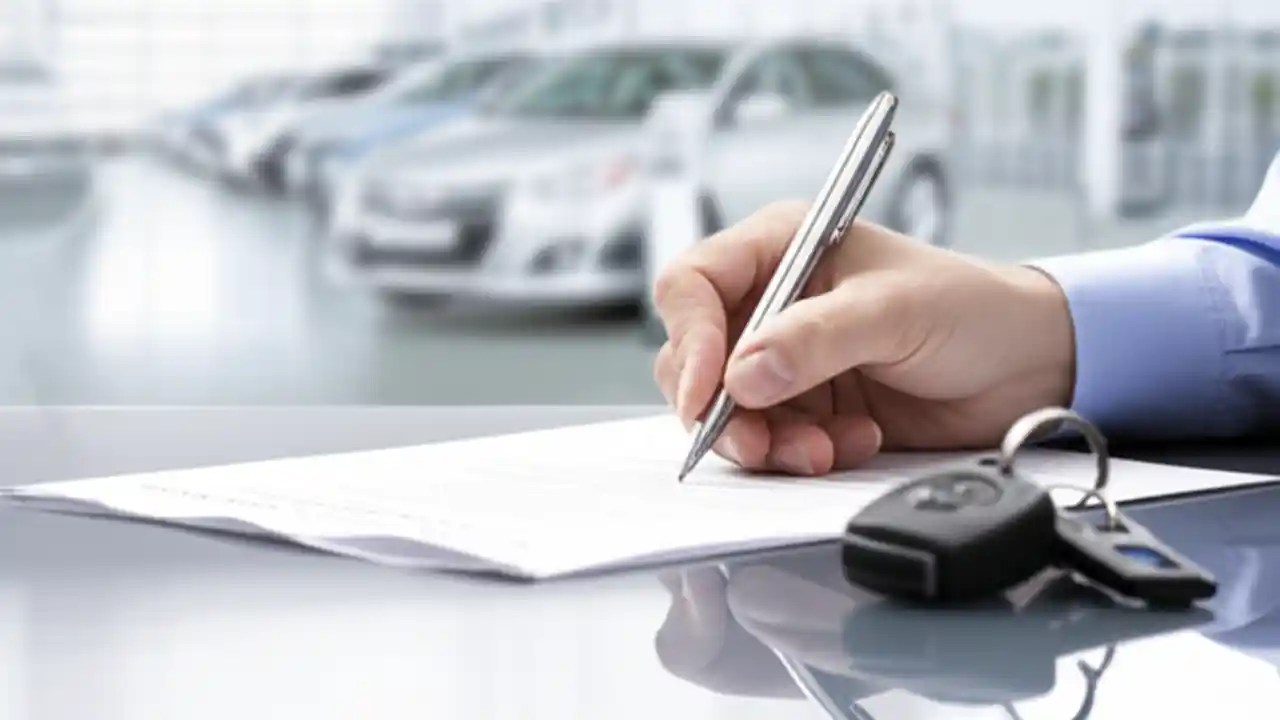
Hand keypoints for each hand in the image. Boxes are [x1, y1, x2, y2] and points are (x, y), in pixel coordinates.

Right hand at [653, 201, 1074, 474]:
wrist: (1029, 368)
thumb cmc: (971, 309)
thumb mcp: (892, 312)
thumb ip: (815, 341)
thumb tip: (743, 376)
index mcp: (782, 247)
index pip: (693, 284)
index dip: (690, 339)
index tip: (708, 393)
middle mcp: (773, 301)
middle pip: (696, 357)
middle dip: (723, 408)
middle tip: (759, 442)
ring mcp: (786, 358)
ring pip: (727, 410)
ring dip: (766, 440)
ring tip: (823, 449)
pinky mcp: (806, 406)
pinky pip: (769, 439)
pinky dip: (800, 453)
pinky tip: (852, 441)